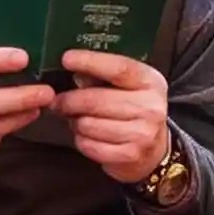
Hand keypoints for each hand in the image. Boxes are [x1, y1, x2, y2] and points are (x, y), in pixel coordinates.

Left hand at [51, 49, 169, 183]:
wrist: (155, 150)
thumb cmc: (134, 111)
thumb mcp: (127, 86)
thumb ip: (102, 76)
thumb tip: (76, 72)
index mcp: (150, 82)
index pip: (119, 68)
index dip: (90, 62)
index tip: (67, 59)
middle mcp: (150, 107)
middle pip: (95, 100)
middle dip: (69, 101)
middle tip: (58, 101)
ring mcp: (142, 134)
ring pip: (88, 124)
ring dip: (75, 122)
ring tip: (78, 119)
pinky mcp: (130, 155)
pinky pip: (89, 145)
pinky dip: (81, 140)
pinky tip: (87, 136)